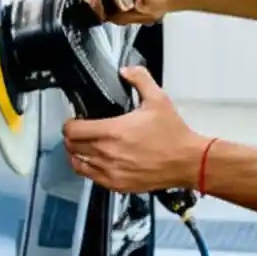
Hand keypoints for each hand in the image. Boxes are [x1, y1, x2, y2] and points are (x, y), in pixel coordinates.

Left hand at [62, 66, 204, 192]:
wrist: (187, 161)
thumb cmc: (173, 135)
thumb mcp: (158, 99)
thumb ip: (140, 79)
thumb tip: (127, 70)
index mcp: (113, 131)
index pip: (73, 130)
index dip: (69, 123)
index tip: (73, 120)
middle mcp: (108, 153)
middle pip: (72, 146)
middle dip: (71, 137)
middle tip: (77, 132)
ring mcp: (111, 171)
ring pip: (78, 163)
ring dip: (76, 153)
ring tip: (82, 146)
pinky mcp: (118, 185)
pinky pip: (91, 178)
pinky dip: (88, 169)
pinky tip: (94, 162)